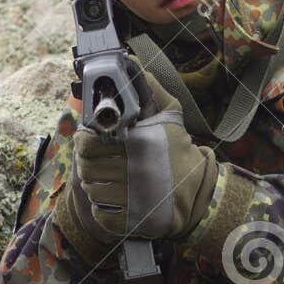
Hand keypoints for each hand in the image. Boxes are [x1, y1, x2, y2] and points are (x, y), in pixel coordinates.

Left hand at [67, 70, 217, 246]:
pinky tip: (117, 199)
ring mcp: (131, 199)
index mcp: (137, 143)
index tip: (93, 139)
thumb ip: (149, 89)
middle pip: (85, 167)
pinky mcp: (130, 221)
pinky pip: (100, 213)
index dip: (85, 140)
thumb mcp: (170, 116)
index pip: (87, 142)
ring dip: (97, 185)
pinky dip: (104, 208)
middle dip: (89, 163)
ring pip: (91, 190)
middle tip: (100, 160)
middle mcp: (133, 171)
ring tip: (111, 179)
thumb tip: (131, 63)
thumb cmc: (179, 152)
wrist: (198, 193)